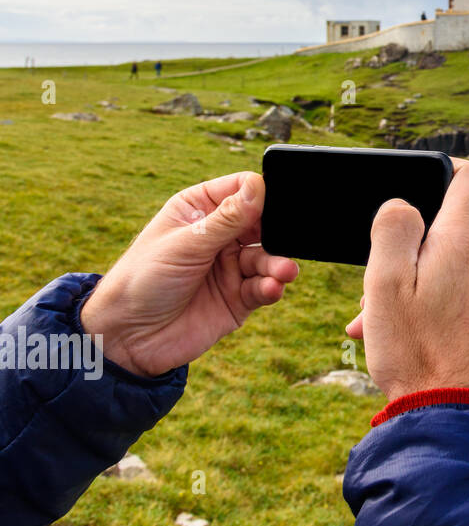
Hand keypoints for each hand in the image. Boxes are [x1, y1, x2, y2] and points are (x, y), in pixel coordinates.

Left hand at [81, 172, 298, 376]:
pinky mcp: (238, 298)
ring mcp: (230, 267)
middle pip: (264, 224)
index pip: (242, 190)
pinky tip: (270, 288)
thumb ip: (226, 219)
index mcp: (200, 210)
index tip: (274, 205)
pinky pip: (264, 287)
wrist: (126, 339)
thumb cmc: (142, 281)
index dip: (261, 194)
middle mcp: (220, 236)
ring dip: (278, 264)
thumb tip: (260, 186)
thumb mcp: (185, 244)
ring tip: (283, 272)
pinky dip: (272, 287)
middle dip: (278, 233)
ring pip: (268, 257)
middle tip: (285, 242)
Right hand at [345, 158, 468, 399]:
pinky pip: (446, 286)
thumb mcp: (386, 281)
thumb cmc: (414, 347)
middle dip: (404, 239)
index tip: (414, 179)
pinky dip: (416, 297)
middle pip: (445, 221)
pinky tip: (383, 328)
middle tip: (374, 274)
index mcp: (463, 240)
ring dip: (403, 275)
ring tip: (371, 312)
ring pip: (439, 258)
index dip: (443, 166)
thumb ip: (392, 229)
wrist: (448, 410)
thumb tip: (400, 203)